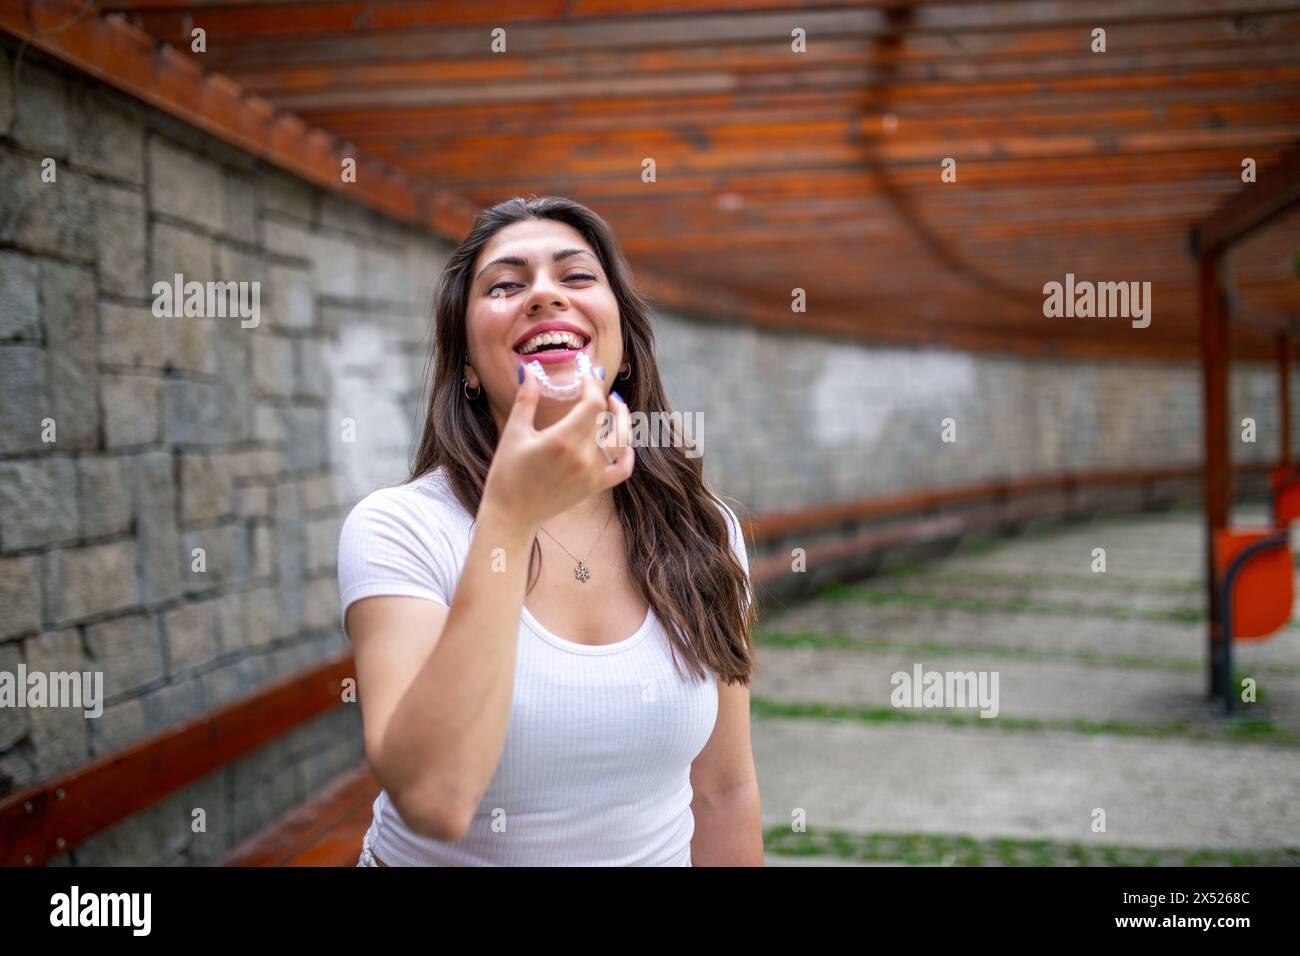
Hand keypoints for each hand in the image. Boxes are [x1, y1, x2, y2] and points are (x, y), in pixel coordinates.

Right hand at [482, 363, 635, 531]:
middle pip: (607, 419)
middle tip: (595, 383)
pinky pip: (622, 469)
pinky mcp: (595, 486)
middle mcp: (583, 457)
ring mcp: (592, 473)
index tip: (586, 372)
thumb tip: (529, 370)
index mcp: (563, 440)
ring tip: (615, 405)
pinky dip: (627, 453)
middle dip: (604, 396)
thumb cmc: (508, 473)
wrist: (511, 514)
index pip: (593, 403)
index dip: (593, 384)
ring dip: (622, 420)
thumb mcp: (514, 432)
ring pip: (621, 441)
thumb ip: (526, 399)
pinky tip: (622, 441)